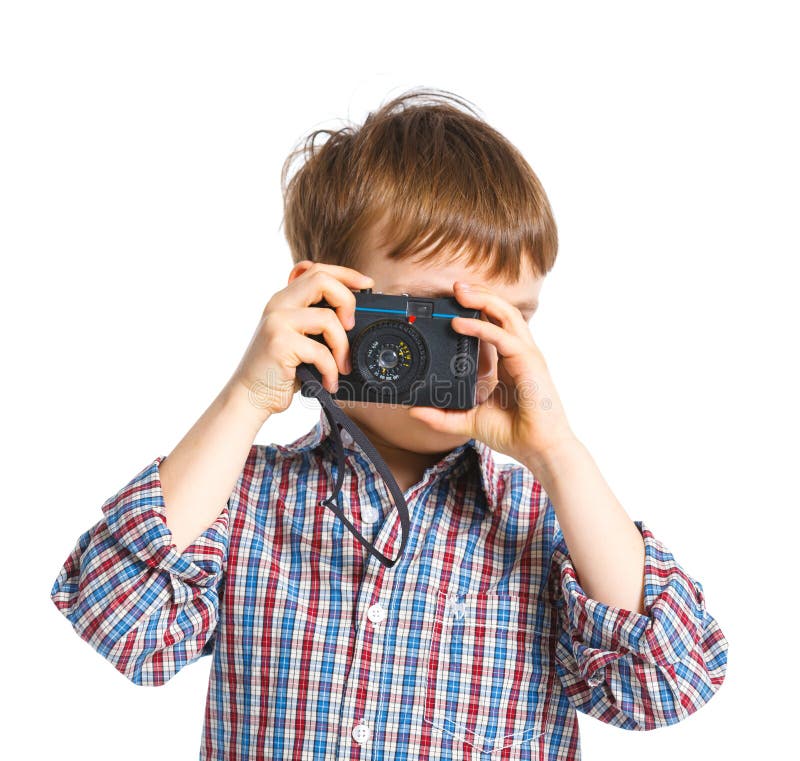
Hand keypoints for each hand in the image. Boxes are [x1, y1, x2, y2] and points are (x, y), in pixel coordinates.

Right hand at [229, 261, 373, 421]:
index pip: (316, 270)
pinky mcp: (279, 343)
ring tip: (341, 366)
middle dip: (347, 301)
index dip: (346, 274)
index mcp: (285, 299)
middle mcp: (278, 304)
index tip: (367, 285)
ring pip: (327, 318)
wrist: (250, 396)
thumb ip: (314, 321)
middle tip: (351, 326)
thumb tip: (351, 317)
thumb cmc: (279, 370)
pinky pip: (320, 351)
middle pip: (322, 280)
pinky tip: (328, 381)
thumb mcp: (298, 338)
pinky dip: (331, 369)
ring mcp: (277, 322)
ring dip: (342, 346)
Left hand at [407, 281, 576, 466]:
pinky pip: (502, 337)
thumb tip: (415, 411)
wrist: (538, 449)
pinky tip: (460, 323)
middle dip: (479, 295)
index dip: (476, 310)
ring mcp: (525, 355)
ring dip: (482, 299)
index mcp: (508, 362)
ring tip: (458, 292)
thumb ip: (443, 416)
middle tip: (454, 287)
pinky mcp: (528, 362)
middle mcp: (518, 353)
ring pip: (506, 314)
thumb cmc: (514, 433)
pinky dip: (481, 327)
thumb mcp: (469, 420)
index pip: (494, 324)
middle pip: (501, 311)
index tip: (452, 304)